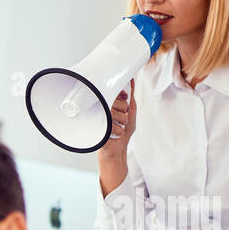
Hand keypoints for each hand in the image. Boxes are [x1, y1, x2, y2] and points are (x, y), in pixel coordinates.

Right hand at [97, 79, 134, 196]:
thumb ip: (131, 96)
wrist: (117, 150)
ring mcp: (98, 119)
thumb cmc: (123, 132)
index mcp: (108, 104)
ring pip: (115, 113)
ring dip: (122, 122)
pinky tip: (115, 135)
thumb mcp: (130, 111)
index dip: (121, 96)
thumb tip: (131, 79)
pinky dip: (118, 131)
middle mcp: (101, 110)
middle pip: (116, 102)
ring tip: (119, 127)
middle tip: (122, 119)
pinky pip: (111, 124)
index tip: (124, 100)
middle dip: (124, 112)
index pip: (114, 92)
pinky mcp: (97, 128)